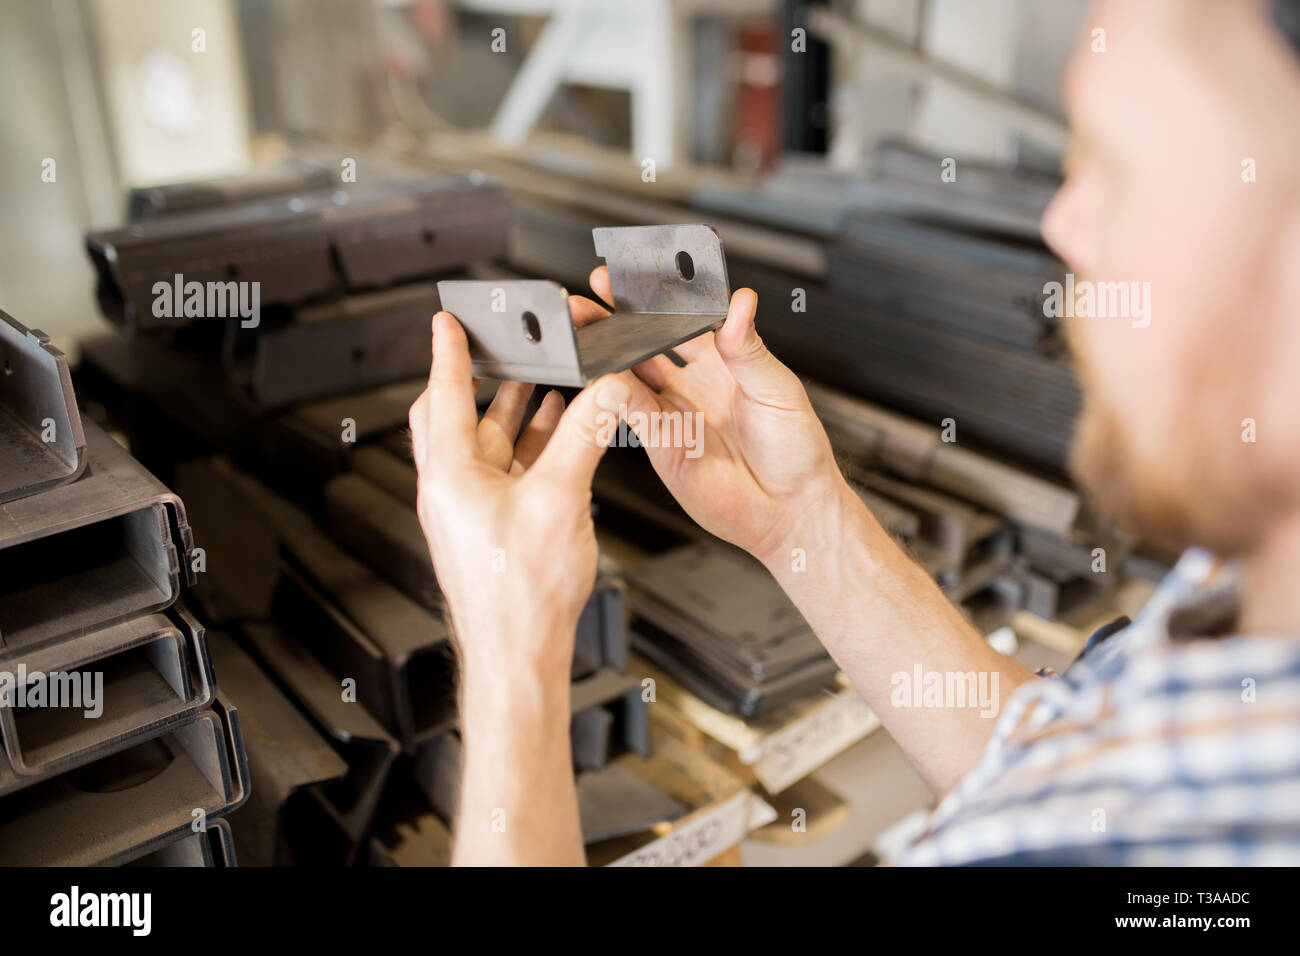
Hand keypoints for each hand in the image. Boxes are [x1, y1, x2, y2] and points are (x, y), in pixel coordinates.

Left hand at [407, 309, 625, 692]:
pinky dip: (534, 446)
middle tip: (501, 346)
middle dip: (482, 379)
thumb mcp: (561, 501)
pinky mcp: (497, 528)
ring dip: (515, 410)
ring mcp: (475, 510)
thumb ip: (584, 438)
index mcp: (449, 477)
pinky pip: (512, 472)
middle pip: (457, 417)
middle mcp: (454, 490)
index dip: (449, 353)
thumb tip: (605, 393)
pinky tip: (561, 433)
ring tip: (545, 378)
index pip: (443, 397)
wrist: (520, 658)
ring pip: (491, 444)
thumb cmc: (521, 599)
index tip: (447, 321)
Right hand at [575, 267, 850, 564]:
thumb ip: (749, 349)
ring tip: (587, 333)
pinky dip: (615, 397)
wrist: (792, 509)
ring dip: (606, 355)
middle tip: (590, 299)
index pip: (682, 318)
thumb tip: (740, 304)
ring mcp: (674, 413)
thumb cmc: (798, 450)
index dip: (657, 298)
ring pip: (629, 377)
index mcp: (724, 360)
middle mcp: (693, 383)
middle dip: (615, 321)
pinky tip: (605, 380)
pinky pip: (632, 415)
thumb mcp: (778, 389)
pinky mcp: (662, 445)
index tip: (636, 276)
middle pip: (644, 344)